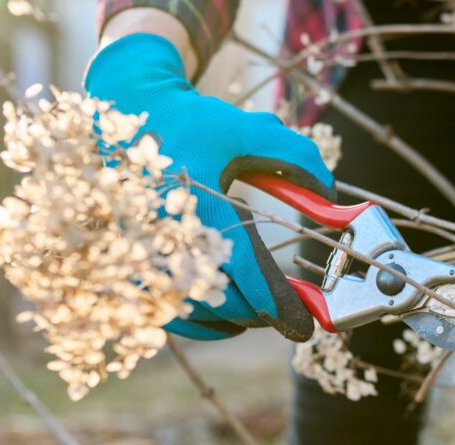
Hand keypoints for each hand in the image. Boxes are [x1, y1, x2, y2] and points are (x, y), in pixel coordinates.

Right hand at [85, 33, 333, 341]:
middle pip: (223, 300)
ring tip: (259, 313)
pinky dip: (198, 324)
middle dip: (262, 312)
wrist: (122, 111)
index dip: (281, 304)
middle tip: (288, 311)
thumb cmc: (191, 123)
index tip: (306, 323)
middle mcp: (164, 237)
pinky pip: (163, 314)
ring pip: (194, 313)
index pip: (248, 273)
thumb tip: (331, 200)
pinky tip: (224, 319)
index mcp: (199, 206)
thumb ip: (298, 159)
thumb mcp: (250, 130)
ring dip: (232, 319)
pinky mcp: (123, 264)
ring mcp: (138, 256)